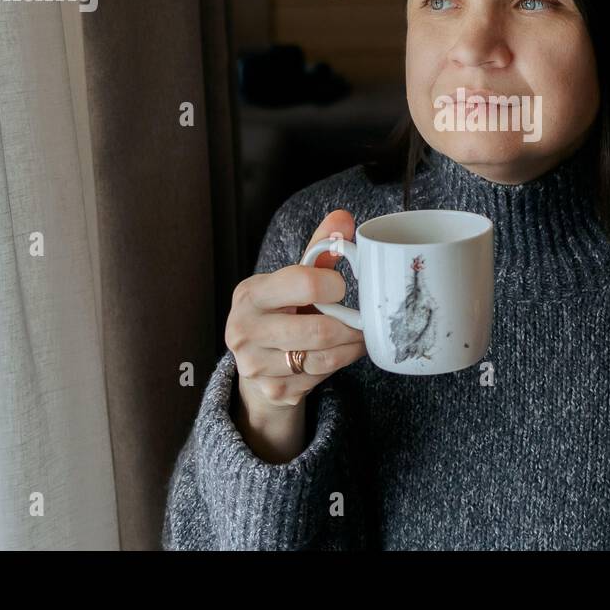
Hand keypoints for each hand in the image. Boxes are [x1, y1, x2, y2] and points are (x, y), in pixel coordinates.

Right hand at [224, 209, 364, 460]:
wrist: (256, 362)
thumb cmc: (280, 310)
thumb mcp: (292, 278)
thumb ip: (319, 249)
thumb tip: (343, 218)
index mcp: (251, 294)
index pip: (302, 282)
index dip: (333, 285)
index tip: (341, 287)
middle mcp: (245, 331)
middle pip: (319, 330)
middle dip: (350, 324)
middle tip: (364, 318)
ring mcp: (256, 366)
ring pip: (324, 358)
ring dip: (351, 346)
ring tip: (360, 335)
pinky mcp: (274, 391)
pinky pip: (321, 377)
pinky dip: (339, 365)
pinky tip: (341, 353)